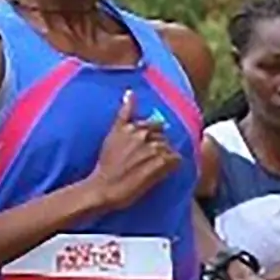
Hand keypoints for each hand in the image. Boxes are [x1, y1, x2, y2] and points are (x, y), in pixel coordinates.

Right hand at [88, 90, 179, 210]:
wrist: (104, 188)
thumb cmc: (106, 164)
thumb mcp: (112, 134)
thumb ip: (124, 113)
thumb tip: (130, 92)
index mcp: (131, 127)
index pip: (152, 125)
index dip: (151, 137)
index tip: (145, 147)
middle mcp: (142, 134)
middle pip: (162, 136)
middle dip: (158, 145)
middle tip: (148, 160)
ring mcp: (152, 148)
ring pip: (169, 147)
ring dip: (165, 156)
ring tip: (153, 168)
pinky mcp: (159, 163)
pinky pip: (176, 159)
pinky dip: (172, 165)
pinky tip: (163, 171)